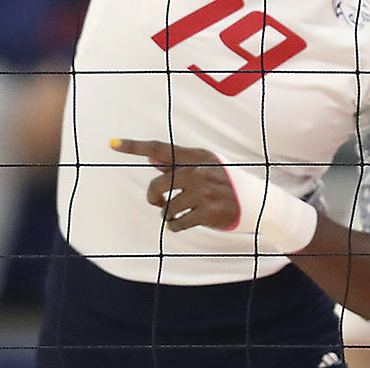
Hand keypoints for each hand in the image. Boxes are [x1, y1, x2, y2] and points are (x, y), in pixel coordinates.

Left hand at [111, 138, 240, 231]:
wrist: (257, 202)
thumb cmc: (225, 182)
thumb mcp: (205, 165)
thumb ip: (178, 162)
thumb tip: (151, 158)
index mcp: (196, 156)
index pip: (160, 148)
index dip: (134, 146)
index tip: (112, 143)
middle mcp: (198, 171)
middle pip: (157, 184)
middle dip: (153, 197)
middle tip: (158, 203)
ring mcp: (203, 192)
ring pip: (167, 207)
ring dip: (167, 214)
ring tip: (177, 213)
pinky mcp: (207, 212)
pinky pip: (176, 223)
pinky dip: (174, 225)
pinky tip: (181, 223)